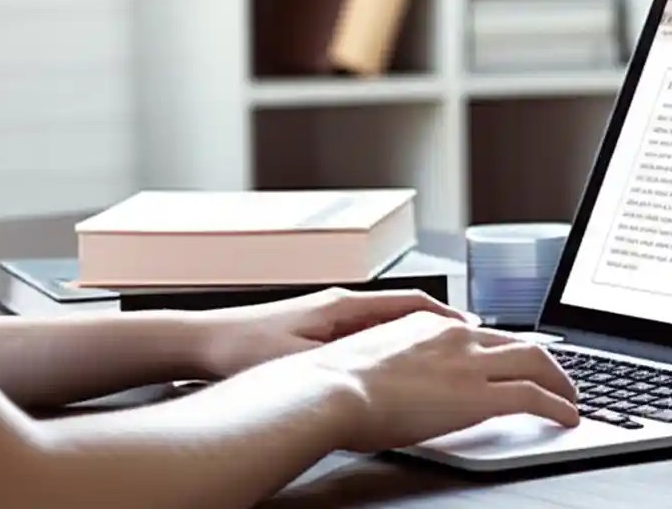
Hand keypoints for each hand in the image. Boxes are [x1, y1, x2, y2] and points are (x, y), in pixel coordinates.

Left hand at [190, 288, 472, 378]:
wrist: (201, 343)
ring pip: (383, 325)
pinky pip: (364, 337)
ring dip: (411, 338)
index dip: (444, 313)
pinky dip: (386, 347)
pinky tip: (391, 367)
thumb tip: (382, 370)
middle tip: (465, 343)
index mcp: (342, 305)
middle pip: (401, 312)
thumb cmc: (242, 348)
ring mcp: (326, 318)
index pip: (408, 301)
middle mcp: (338, 305)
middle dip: (435, 326)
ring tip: (436, 356)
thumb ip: (342, 362)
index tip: (470, 325)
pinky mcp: (313, 332)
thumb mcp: (300, 360)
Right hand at [294, 311, 579, 452]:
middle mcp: (456, 335)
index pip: (482, 332)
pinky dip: (558, 406)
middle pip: (518, 341)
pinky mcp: (479, 394)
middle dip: (545, 361)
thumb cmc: (334, 383)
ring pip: (536, 362)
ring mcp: (469, 362)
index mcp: (427, 324)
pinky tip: (566, 417)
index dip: (506, 349)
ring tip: (570, 399)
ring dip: (560, 382)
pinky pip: (534, 397)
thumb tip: (392, 380)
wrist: (331, 391)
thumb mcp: (366, 359)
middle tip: (557, 379)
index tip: (514, 360)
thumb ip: (391, 363)